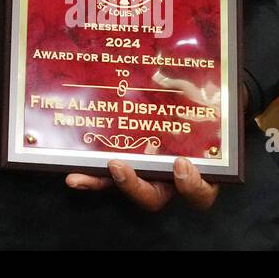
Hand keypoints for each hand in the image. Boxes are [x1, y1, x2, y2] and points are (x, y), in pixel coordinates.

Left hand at [62, 83, 245, 212]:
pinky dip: (90, 174)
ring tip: (79, 176)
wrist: (190, 94)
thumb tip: (206, 81)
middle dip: (136, 186)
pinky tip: (72, 173)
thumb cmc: (204, 97)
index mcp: (197, 166)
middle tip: (118, 167)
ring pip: (123, 187)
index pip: (201, 191)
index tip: (181, 164)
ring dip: (100, 182)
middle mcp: (167, 176)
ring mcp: (142, 169)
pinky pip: (105, 173)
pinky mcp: (121, 160)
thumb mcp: (206, 94)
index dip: (193, 185)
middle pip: (155, 196)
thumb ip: (203, 94)